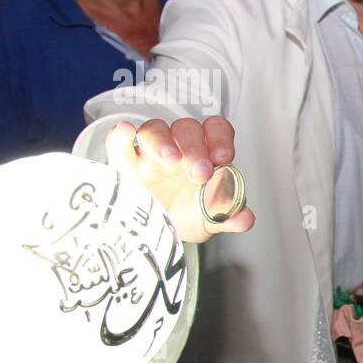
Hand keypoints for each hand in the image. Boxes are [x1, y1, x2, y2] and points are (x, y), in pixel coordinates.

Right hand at [106, 116, 253, 242]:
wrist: (156, 232)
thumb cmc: (186, 215)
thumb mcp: (209, 219)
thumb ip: (228, 216)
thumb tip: (245, 218)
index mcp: (204, 155)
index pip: (215, 130)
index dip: (220, 138)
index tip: (223, 158)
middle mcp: (178, 148)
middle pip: (186, 129)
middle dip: (195, 148)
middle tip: (200, 173)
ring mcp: (149, 154)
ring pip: (155, 130)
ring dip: (163, 142)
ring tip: (170, 160)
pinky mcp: (123, 164)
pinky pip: (118, 143)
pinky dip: (121, 136)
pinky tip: (126, 132)